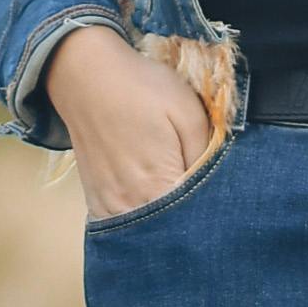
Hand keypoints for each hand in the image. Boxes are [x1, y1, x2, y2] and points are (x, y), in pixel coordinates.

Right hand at [44, 24, 214, 219]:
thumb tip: (217, 184)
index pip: (195, 218)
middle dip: (190, 221)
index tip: (222, 200)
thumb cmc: (141, 87)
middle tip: (204, 201)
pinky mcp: (95, 199)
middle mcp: (130, 203)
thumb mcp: (189, 110)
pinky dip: (139, 221)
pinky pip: (121, 226)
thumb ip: (207, 154)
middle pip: (169, 230)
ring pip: (145, 232)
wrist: (85, 74)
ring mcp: (108, 204)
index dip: (212, 210)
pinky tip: (150, 204)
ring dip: (163, 224)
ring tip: (177, 203)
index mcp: (158, 184)